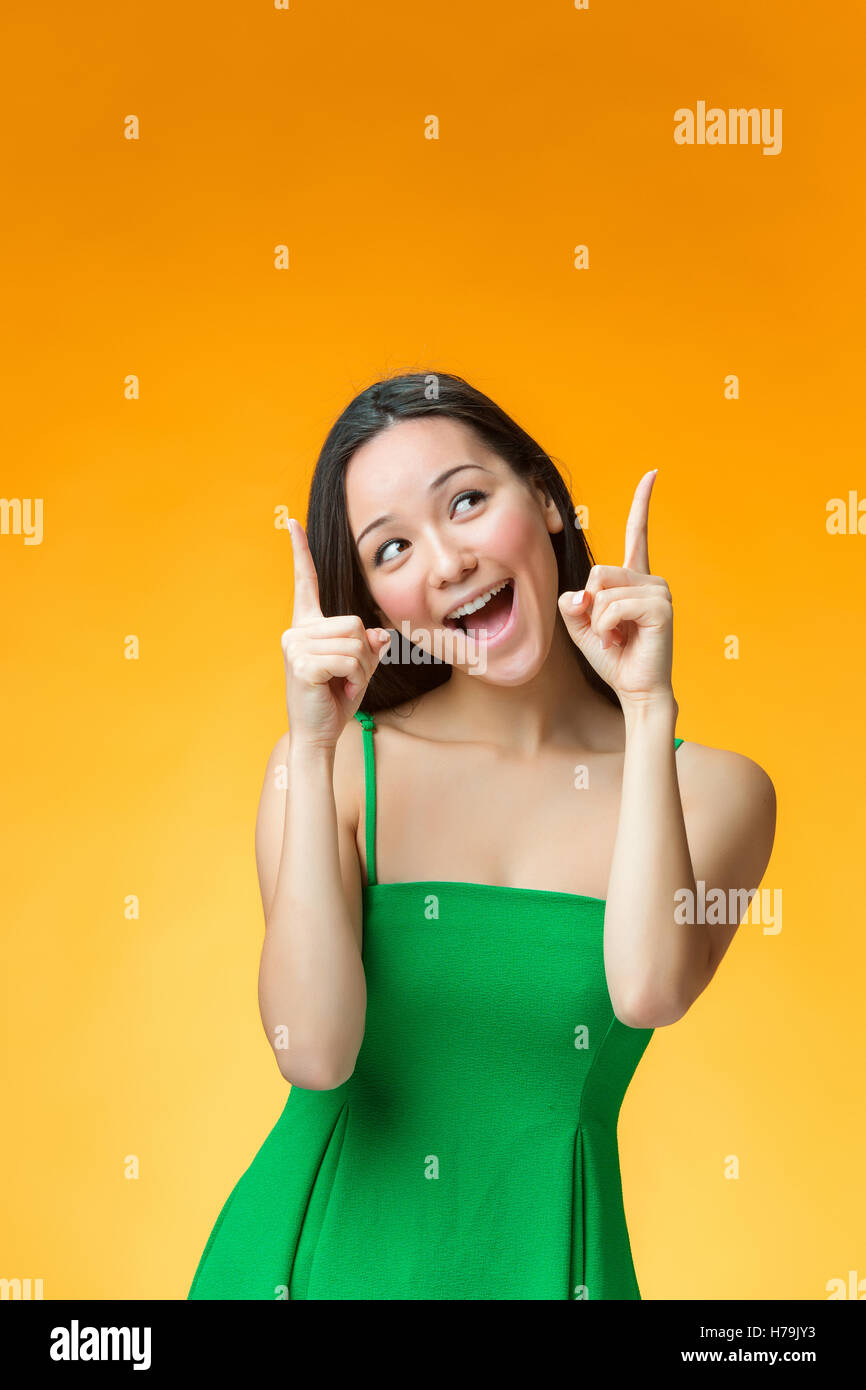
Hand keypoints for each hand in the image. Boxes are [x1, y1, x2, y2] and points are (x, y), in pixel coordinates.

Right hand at [282, 519, 390, 749]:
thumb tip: (379, 635)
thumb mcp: (359, 667)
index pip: (306, 583)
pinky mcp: (302, 663)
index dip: (300, 552)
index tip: (291, 522)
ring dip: (360, 668)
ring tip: (341, 685)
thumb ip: (369, 646)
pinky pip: (349, 659)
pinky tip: (336, 690)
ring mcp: (296, 646)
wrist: (317, 735)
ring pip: (355, 642)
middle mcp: (296, 631)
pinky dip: (353, 678)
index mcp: (307, 626)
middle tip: (347, 678)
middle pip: (354, 622)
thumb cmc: (334, 699)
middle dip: (363, 654)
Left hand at [557, 470, 674, 706]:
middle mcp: (650, 579)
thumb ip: (574, 603)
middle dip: (591, 605)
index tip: (653, 473)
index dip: (642, 503)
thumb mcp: (581, 626)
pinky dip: (607, 627)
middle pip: (599, 571)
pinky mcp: (661, 607)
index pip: (637, 533)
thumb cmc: (612, 657)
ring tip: (616, 638)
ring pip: (604, 591)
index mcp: (634, 579)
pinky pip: (614, 606)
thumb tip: (581, 592)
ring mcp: (659, 591)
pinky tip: (621, 640)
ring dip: (599, 621)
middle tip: (608, 631)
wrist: (635, 689)